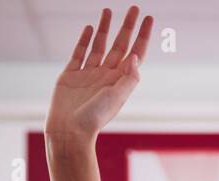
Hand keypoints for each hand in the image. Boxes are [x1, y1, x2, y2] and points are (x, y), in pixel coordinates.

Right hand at [45, 6, 153, 143]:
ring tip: (109, 11)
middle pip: (119, 45)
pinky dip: (85, 40)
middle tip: (134, 8)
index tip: (149, 18)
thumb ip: (129, 77)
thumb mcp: (117, 97)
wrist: (69, 131)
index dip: (142, 36)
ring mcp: (88, 74)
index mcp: (119, 81)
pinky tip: (91, 28)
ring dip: (105, 28)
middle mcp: (106, 75)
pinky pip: (79, 53)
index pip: (135, 53)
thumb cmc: (94, 118)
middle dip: (127, 26)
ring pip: (99, 45)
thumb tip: (136, 56)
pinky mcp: (70, 75)